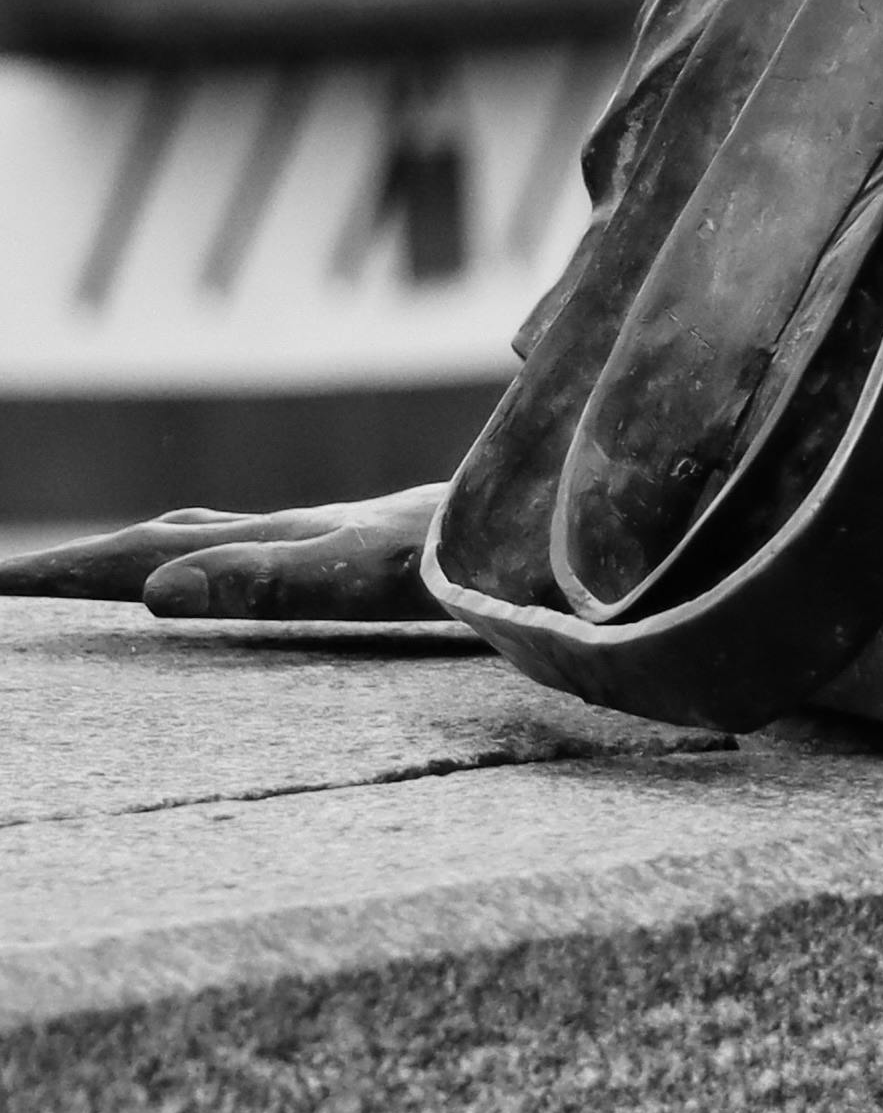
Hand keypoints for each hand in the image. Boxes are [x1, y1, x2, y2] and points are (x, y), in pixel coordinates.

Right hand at [0, 483, 458, 626]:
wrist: (593, 519)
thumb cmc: (488, 559)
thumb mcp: (373, 575)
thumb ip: (268, 579)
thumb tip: (153, 594)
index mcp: (291, 543)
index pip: (154, 556)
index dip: (72, 573)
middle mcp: (313, 531)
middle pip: (175, 542)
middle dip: (88, 564)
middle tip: (12, 584)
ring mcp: (351, 537)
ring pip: (227, 542)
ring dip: (153, 555)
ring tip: (105, 570)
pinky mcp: (394, 551)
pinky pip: (284, 557)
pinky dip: (230, 564)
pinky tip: (254, 572)